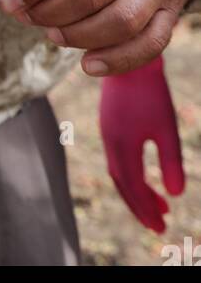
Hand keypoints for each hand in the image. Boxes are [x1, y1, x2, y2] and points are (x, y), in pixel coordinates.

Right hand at [99, 55, 183, 231]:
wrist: (127, 56)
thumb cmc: (151, 92)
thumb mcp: (166, 128)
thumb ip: (170, 161)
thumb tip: (176, 194)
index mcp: (122, 145)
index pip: (134, 187)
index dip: (147, 209)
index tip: (161, 227)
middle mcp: (109, 141)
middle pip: (123, 184)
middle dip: (140, 206)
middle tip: (159, 225)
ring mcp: (106, 132)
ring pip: (118, 172)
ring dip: (136, 191)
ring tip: (159, 204)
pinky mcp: (108, 123)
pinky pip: (116, 158)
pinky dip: (130, 173)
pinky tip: (144, 174)